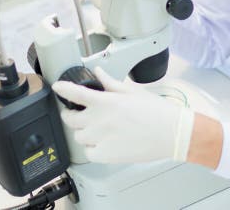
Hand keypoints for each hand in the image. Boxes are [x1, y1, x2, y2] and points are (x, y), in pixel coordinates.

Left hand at [52, 67, 193, 163]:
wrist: (172, 133)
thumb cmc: (156, 111)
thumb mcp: (132, 91)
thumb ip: (111, 83)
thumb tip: (98, 73)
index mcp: (106, 101)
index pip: (75, 93)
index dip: (62, 89)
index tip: (56, 88)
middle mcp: (100, 120)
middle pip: (71, 118)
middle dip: (71, 115)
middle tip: (79, 114)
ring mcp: (102, 139)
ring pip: (79, 137)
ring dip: (83, 132)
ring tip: (96, 130)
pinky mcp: (107, 155)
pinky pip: (89, 153)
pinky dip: (92, 149)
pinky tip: (103, 144)